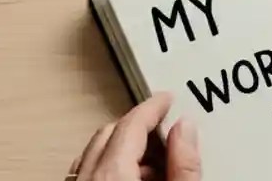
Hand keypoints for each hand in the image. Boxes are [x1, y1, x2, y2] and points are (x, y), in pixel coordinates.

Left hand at [67, 92, 200, 180]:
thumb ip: (183, 165)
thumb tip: (186, 129)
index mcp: (110, 174)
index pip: (130, 124)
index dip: (152, 107)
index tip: (167, 99)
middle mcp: (85, 179)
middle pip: (108, 134)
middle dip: (138, 127)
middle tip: (165, 129)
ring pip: (95, 154)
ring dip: (123, 150)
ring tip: (154, 163)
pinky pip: (87, 173)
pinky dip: (108, 167)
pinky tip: (132, 179)